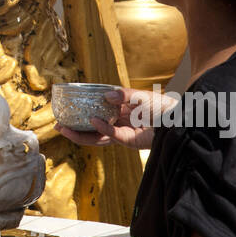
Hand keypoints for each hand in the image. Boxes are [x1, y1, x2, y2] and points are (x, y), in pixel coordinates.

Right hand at [55, 85, 176, 149]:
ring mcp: (120, 132)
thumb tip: (106, 96)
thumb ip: (123, 94)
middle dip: (74, 126)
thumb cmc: (161, 106)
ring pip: (95, 136)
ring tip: (64, 129)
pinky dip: (101, 129)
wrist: (177, 122)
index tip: (65, 106)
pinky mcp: (127, 141)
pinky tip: (93, 122)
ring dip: (80, 133)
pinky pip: (110, 135)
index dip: (80, 109)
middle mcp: (115, 121)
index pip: (94, 108)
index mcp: (117, 108)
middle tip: (58, 124)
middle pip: (90, 126)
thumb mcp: (140, 95)